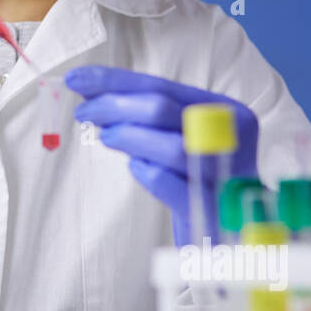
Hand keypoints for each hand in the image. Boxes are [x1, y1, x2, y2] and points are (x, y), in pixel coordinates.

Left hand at [64, 65, 258, 245]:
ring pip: (169, 147)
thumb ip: (152, 118)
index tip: (77, 79)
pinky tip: (135, 167)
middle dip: (113, 106)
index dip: (115, 81)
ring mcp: (223, 174)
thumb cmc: (202, 178)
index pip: (163, 86)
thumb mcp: (185, 139)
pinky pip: (170, 184)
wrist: (233, 232)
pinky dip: (146, 173)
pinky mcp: (210, 209)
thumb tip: (96, 96)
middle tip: (83, 112)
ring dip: (128, 137)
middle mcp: (232, 138)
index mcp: (228, 112)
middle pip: (162, 110)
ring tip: (105, 137)